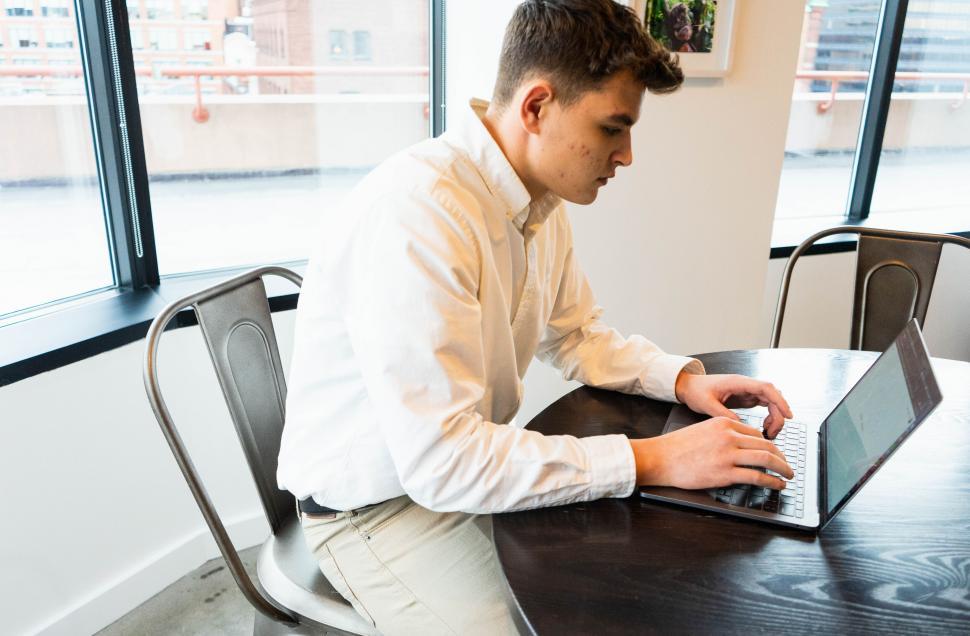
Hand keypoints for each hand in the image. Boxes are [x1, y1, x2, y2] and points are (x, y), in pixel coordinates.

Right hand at [631, 417, 793, 489]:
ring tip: (787, 476)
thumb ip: (723, 435)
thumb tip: (742, 447)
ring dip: (782, 469)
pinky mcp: (725, 473)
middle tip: (787, 466)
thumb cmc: (677, 447)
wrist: (661, 458)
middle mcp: (729, 436)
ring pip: (766, 459)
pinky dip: (772, 481)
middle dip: (782, 457)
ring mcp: (728, 455)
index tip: (775, 454)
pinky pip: (757, 476)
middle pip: (766, 445)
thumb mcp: (703, 431)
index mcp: (723, 424)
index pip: (756, 434)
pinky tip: (776, 484)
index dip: (770, 446)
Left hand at [674, 372, 792, 438]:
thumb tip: (740, 425)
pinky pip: (765, 405)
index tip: (787, 414)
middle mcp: (745, 385)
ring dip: (775, 416)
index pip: (766, 388)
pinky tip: (764, 428)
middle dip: (779, 413)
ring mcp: (747, 391)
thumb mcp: (707, 404)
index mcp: (738, 383)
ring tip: (769, 432)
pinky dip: (769, 417)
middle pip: (772, 396)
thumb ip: (723, 414)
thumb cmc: (696, 391)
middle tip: (774, 432)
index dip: (779, 401)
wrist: (688, 387)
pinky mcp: (746, 398)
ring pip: (771, 401)